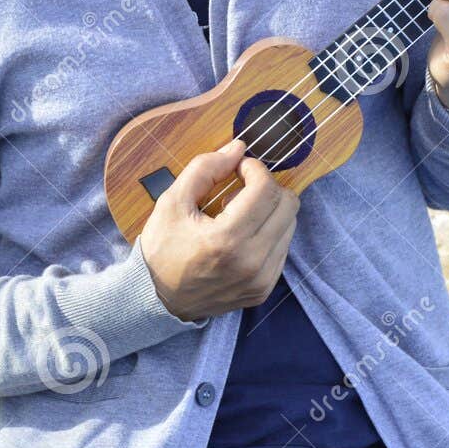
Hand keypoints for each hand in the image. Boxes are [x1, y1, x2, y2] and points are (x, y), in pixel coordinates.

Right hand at [141, 138, 298, 321]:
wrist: (158, 300)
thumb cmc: (162, 249)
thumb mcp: (172, 202)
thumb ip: (205, 168)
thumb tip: (239, 147)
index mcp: (227, 239)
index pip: (266, 189)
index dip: (255, 168)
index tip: (239, 167)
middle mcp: (251, 262)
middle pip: (288, 205)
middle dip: (266, 187)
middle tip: (239, 190)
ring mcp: (261, 279)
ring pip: (290, 225)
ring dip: (269, 211)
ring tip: (238, 215)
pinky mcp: (264, 289)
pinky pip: (283, 248)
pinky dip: (268, 233)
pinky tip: (241, 236)